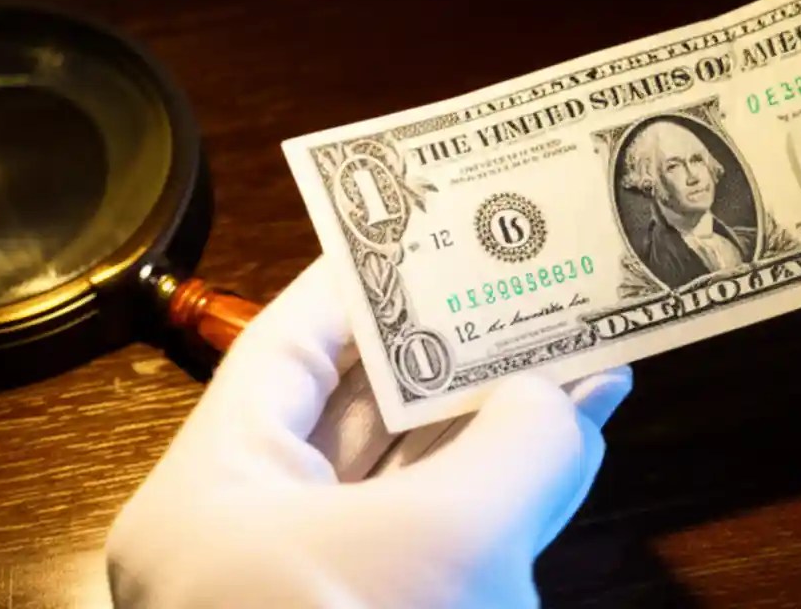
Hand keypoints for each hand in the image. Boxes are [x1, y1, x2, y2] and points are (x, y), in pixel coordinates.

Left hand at [104, 257, 632, 607]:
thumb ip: (517, 445)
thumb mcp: (450, 545)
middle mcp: (266, 538)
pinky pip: (466, 536)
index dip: (363, 281)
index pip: (286, 352)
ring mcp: (340, 588)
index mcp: (215, 499)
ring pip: (430, 474)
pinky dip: (522, 486)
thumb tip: (566, 397)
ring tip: (585, 344)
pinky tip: (583, 432)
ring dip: (509, 414)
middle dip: (459, 346)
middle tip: (533, 280)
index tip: (438, 228)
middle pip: (368, 410)